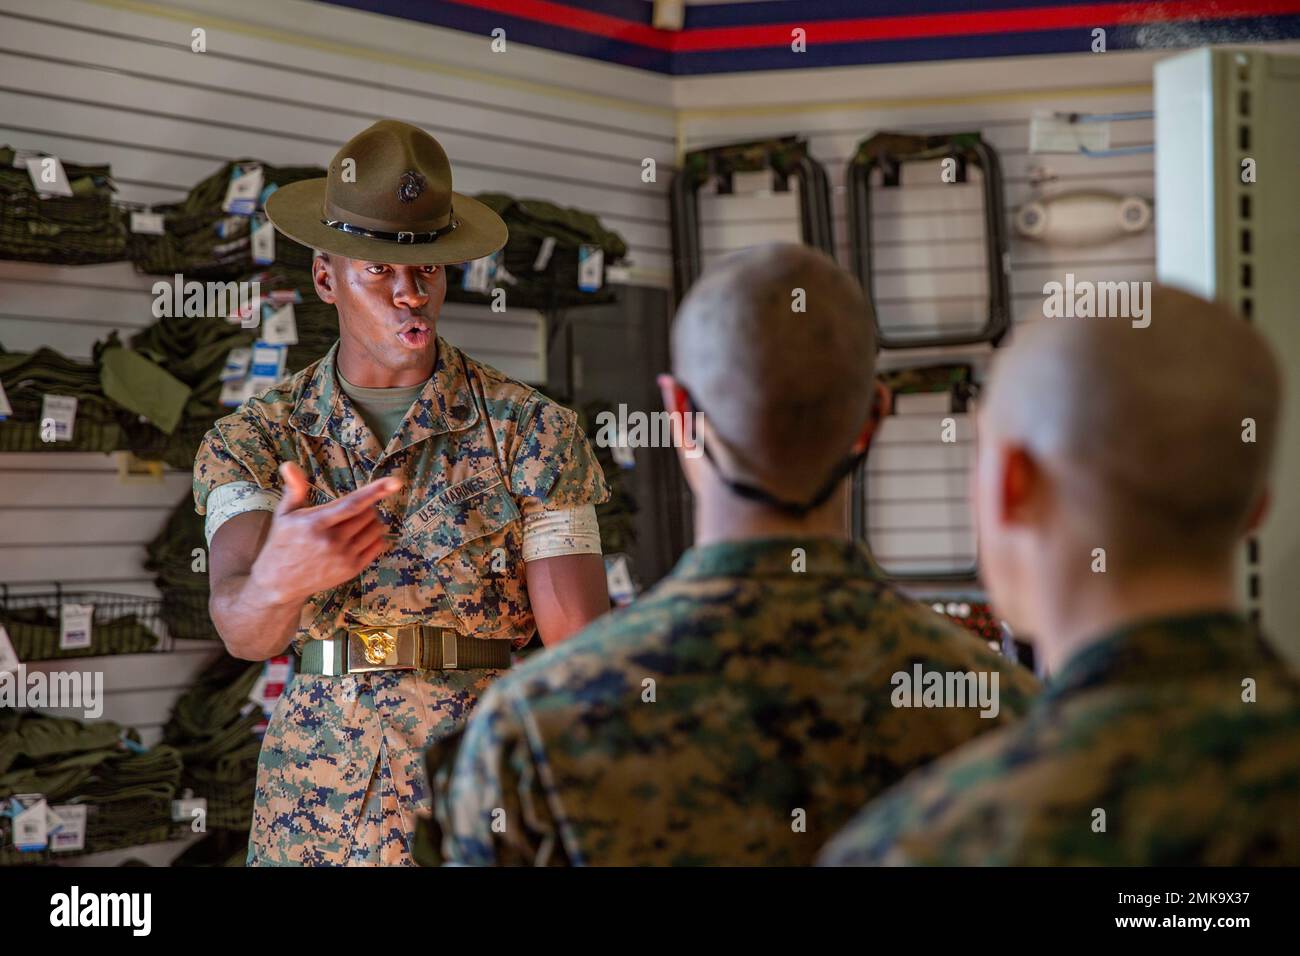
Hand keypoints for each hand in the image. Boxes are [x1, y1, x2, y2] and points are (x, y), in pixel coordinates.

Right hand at [250, 462, 400, 606]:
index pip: (352, 503)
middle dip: (365, 507)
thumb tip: (289, 464)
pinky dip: (374, 536)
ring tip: (353, 523)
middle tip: (351, 511)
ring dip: (371, 521)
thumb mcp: (285, 514)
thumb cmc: (283, 542)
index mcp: (315, 523)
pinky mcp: (352, 569)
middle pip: (368, 513)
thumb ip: (294, 489)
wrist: (280, 582)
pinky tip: (358, 537)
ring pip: (376, 528)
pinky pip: (378, 545)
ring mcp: (344, 557)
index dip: (375, 491)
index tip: (395, 481)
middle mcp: (332, 541)